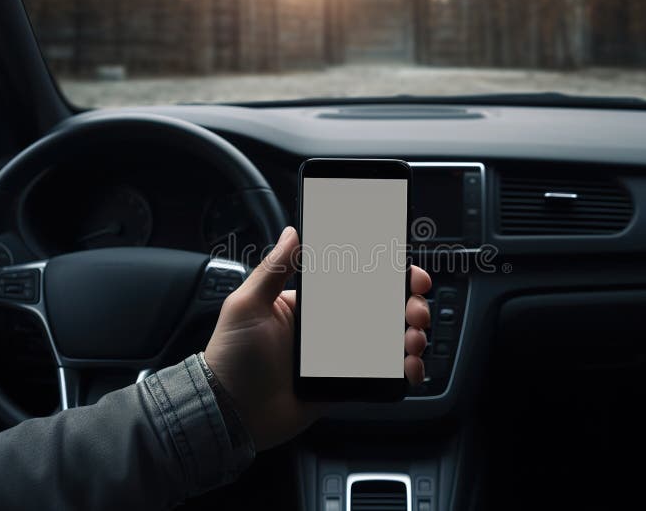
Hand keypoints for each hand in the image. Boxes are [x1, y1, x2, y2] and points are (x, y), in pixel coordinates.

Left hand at [204, 226, 430, 450]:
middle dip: (408, 305)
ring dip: (410, 334)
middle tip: (415, 309)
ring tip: (413, 338)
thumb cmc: (231, 357)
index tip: (407, 273)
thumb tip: (292, 232)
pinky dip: (403, 370)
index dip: (386, 276)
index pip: (355, 283)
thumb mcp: (247, 305)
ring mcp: (339, 358)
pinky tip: (409, 366)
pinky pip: (382, 375)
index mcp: (308, 305)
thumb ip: (273, 269)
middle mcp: (327, 329)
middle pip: (381, 310)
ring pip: (388, 341)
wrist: (230, 412)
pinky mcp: (344, 384)